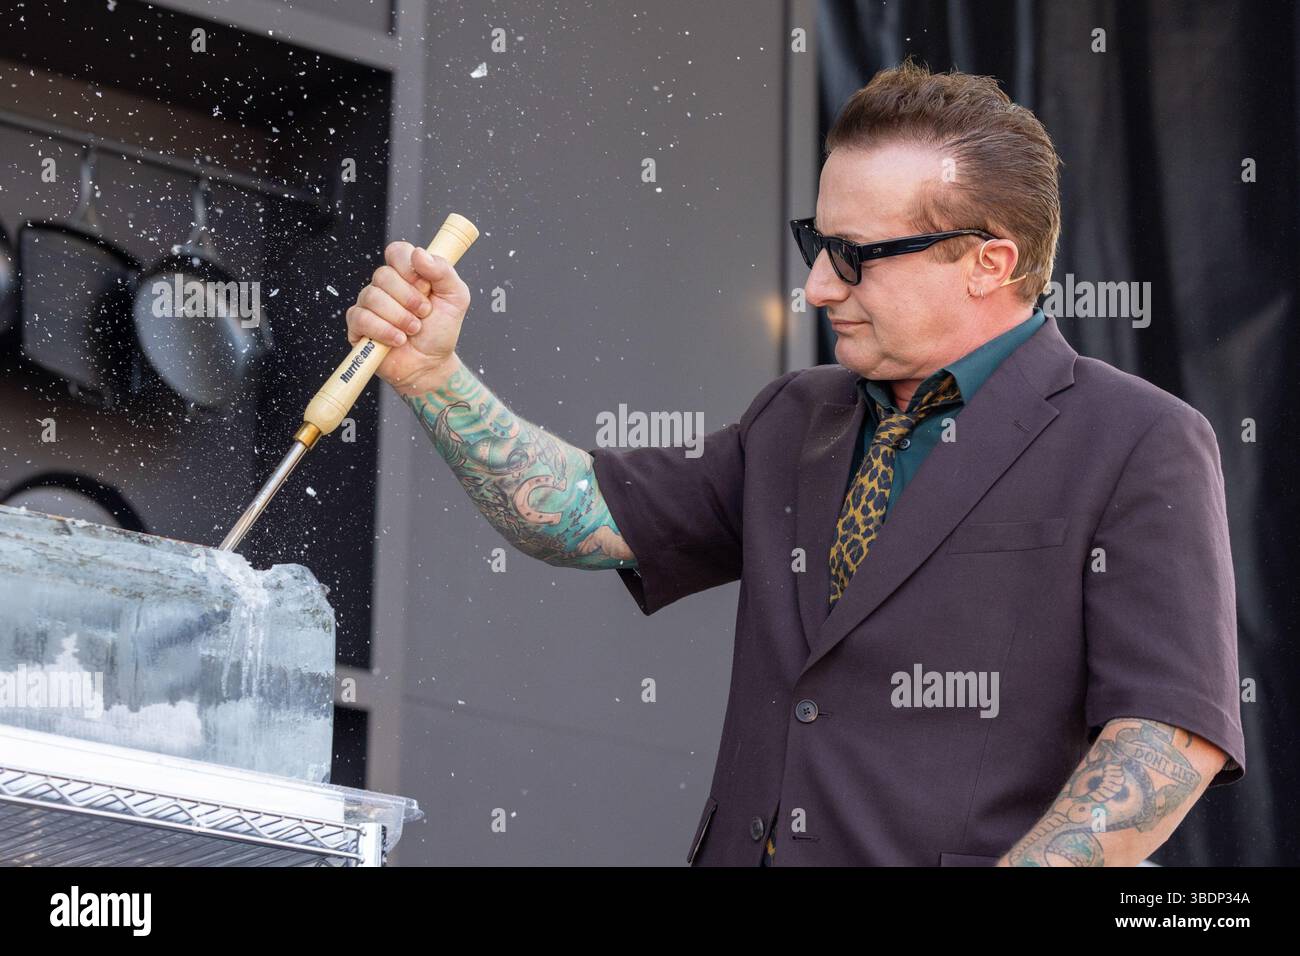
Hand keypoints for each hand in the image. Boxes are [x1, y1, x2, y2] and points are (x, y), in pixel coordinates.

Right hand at [345, 240, 471, 394]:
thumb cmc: (441, 330)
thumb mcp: (455, 297)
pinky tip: (399, 340)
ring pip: (373, 297)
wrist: (431, 364)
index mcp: (407, 273)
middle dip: (409, 299)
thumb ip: (443, 271)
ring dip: (400, 317)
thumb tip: (419, 254)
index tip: (425, 286)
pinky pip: (362, 318)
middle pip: (383, 275)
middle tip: (423, 314)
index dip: (408, 267)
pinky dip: (385, 331)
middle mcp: (385, 285)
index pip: (397, 251)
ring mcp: (369, 304)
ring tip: (413, 330)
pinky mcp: (358, 325)